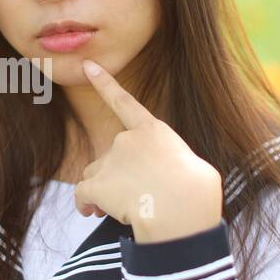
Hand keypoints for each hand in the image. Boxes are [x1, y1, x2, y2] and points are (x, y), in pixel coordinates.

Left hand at [75, 60, 222, 241]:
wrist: (183, 207)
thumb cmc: (196, 194)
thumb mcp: (189, 167)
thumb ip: (163, 165)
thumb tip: (148, 186)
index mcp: (153, 131)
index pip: (124, 103)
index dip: (104, 83)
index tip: (88, 66)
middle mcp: (127, 139)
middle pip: (108, 157)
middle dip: (114, 176)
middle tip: (135, 197)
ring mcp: (111, 159)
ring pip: (94, 176)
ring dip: (102, 192)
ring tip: (126, 208)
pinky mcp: (98, 182)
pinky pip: (82, 194)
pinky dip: (85, 204)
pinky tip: (93, 213)